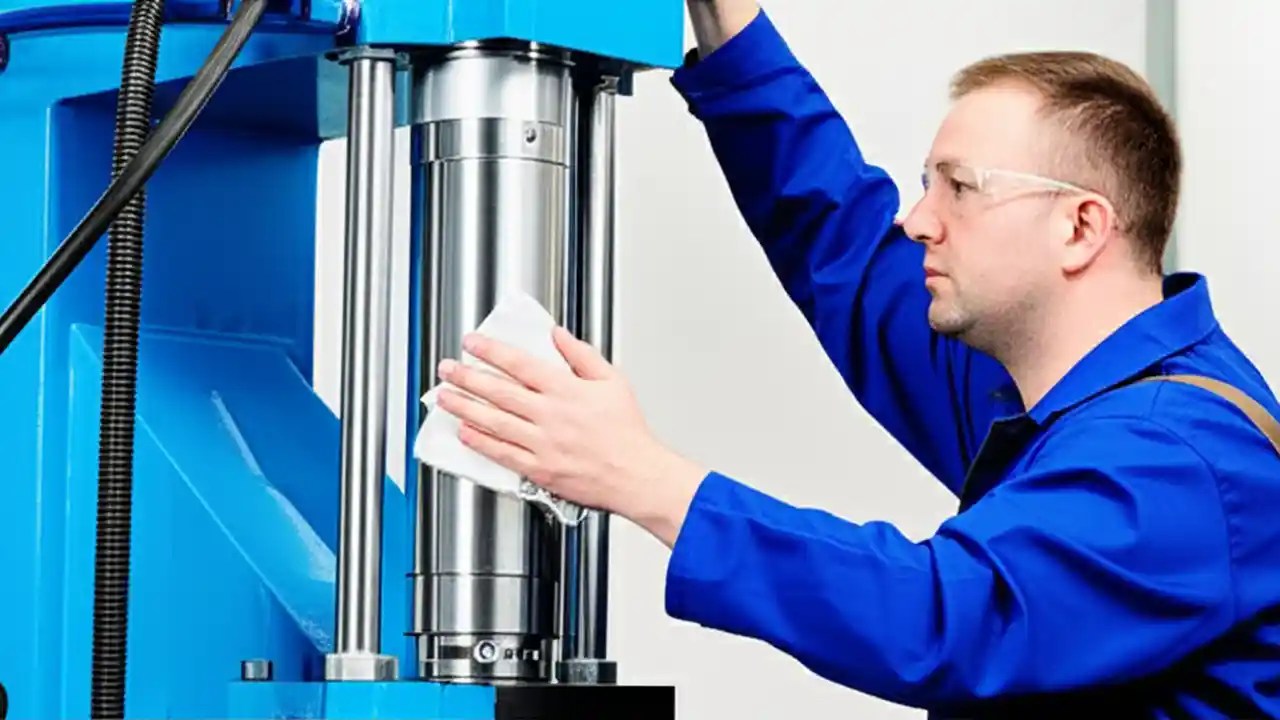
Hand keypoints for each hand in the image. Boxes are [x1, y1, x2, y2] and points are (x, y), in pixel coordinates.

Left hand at [434, 327, 705, 541]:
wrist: (635, 475)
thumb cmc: (627, 433)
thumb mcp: (612, 381)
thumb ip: (581, 355)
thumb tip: (558, 335)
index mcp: (566, 390)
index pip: (519, 364)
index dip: (491, 351)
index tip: (473, 343)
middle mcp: (550, 416)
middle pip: (498, 391)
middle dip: (467, 377)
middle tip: (447, 368)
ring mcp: (542, 444)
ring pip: (494, 421)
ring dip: (465, 407)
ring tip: (445, 396)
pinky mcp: (539, 469)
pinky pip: (502, 453)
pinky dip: (480, 442)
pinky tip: (466, 432)